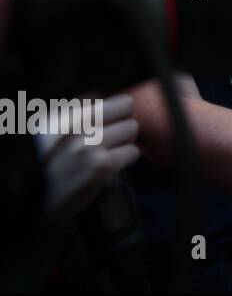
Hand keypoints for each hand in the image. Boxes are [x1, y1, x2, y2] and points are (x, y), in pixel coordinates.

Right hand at [37, 93, 140, 221]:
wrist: (35, 203)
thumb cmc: (43, 166)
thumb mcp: (48, 130)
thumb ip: (75, 110)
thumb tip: (104, 95)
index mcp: (61, 114)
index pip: (103, 92)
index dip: (109, 105)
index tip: (107, 117)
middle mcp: (75, 126)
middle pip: (126, 106)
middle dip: (121, 121)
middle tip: (112, 134)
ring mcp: (90, 145)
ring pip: (132, 128)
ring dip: (124, 140)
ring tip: (109, 150)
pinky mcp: (103, 166)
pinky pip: (132, 152)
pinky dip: (126, 158)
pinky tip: (112, 164)